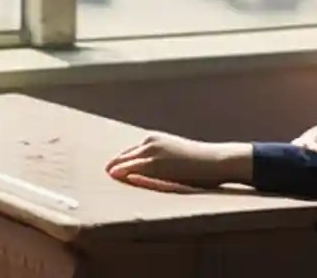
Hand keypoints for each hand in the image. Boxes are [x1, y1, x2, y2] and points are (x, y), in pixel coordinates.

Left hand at [105, 132, 251, 191]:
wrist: (216, 160)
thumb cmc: (202, 163)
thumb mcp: (177, 157)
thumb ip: (163, 160)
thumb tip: (155, 172)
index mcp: (155, 139)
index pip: (130, 152)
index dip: (120, 162)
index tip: (110, 171)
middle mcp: (151, 141)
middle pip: (123, 154)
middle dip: (113, 165)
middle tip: (100, 175)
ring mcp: (152, 150)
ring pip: (125, 160)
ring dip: (114, 168)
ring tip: (102, 177)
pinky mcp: (155, 162)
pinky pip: (133, 168)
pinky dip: (122, 171)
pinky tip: (113, 175)